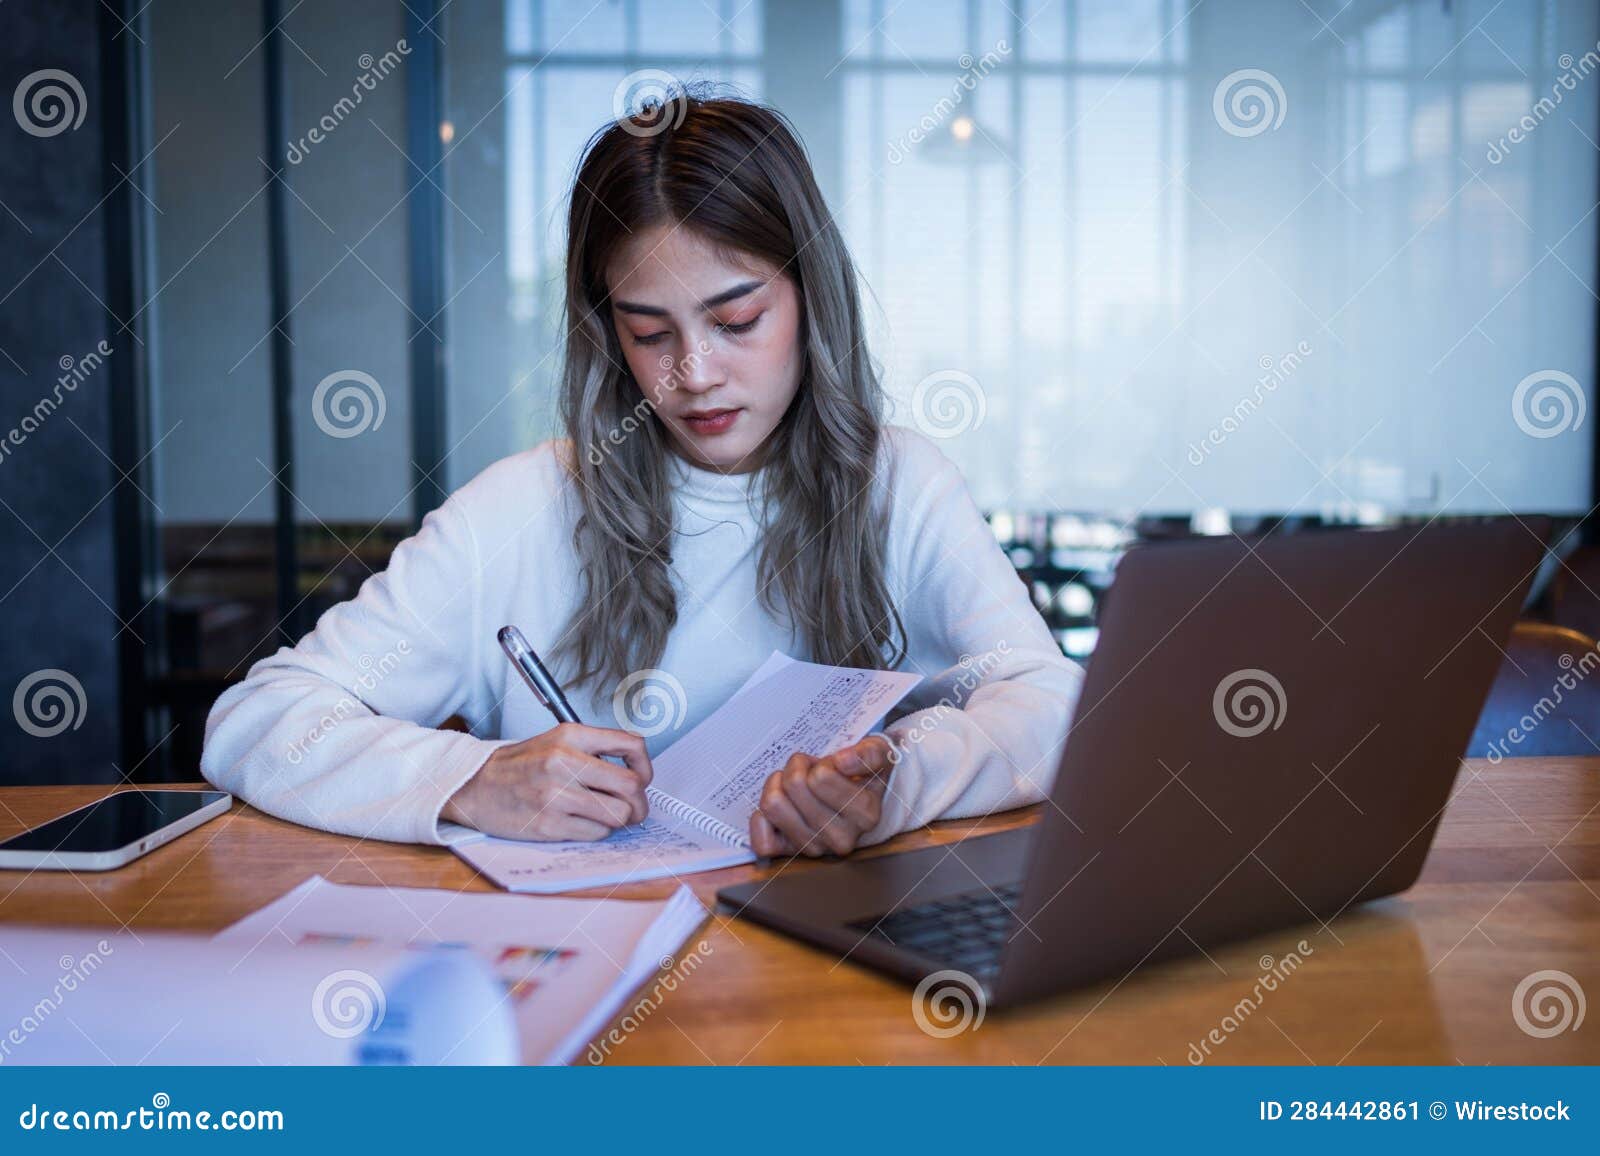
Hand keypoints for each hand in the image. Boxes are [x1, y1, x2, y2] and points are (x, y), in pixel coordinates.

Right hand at [442, 723, 652, 841]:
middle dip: (640, 803)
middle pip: (631, 785)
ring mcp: (556, 794)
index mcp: (570, 735)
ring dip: (619, 820)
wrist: (475, 786)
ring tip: (606, 816)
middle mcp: (564, 761)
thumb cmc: (518, 766)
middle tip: (635, 808)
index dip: (646, 766)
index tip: (642, 777)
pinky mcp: (549, 824)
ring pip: (618, 814)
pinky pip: (596, 832)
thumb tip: (635, 772)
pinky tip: (584, 823)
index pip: (631, 745)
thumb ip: (594, 750)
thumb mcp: (556, 741)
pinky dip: (597, 831)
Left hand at [749, 735, 895, 857]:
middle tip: (811, 771)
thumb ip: (868, 753)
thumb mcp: (877, 753)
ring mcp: (814, 848)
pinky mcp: (789, 854)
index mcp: (865, 814)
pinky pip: (762, 839)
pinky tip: (781, 807)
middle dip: (798, 768)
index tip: (832, 766)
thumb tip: (842, 762)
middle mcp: (842, 838)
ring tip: (795, 785)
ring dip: (778, 786)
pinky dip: (762, 818)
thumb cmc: (862, 774)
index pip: (821, 778)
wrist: (857, 797)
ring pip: (772, 805)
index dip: (822, 763)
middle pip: (794, 785)